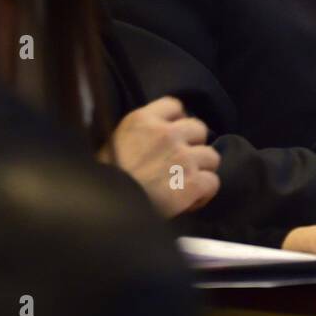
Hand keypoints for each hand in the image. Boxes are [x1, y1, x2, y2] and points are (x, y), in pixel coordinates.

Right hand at [105, 97, 219, 217]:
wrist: (105, 210)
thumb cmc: (102, 179)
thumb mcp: (111, 144)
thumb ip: (136, 134)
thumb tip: (151, 138)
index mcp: (142, 120)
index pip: (174, 105)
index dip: (177, 121)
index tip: (173, 135)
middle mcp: (167, 134)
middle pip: (199, 129)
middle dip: (193, 145)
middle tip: (181, 162)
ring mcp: (183, 158)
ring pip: (211, 156)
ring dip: (201, 169)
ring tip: (186, 182)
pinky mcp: (193, 182)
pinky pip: (213, 182)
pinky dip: (204, 193)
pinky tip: (189, 201)